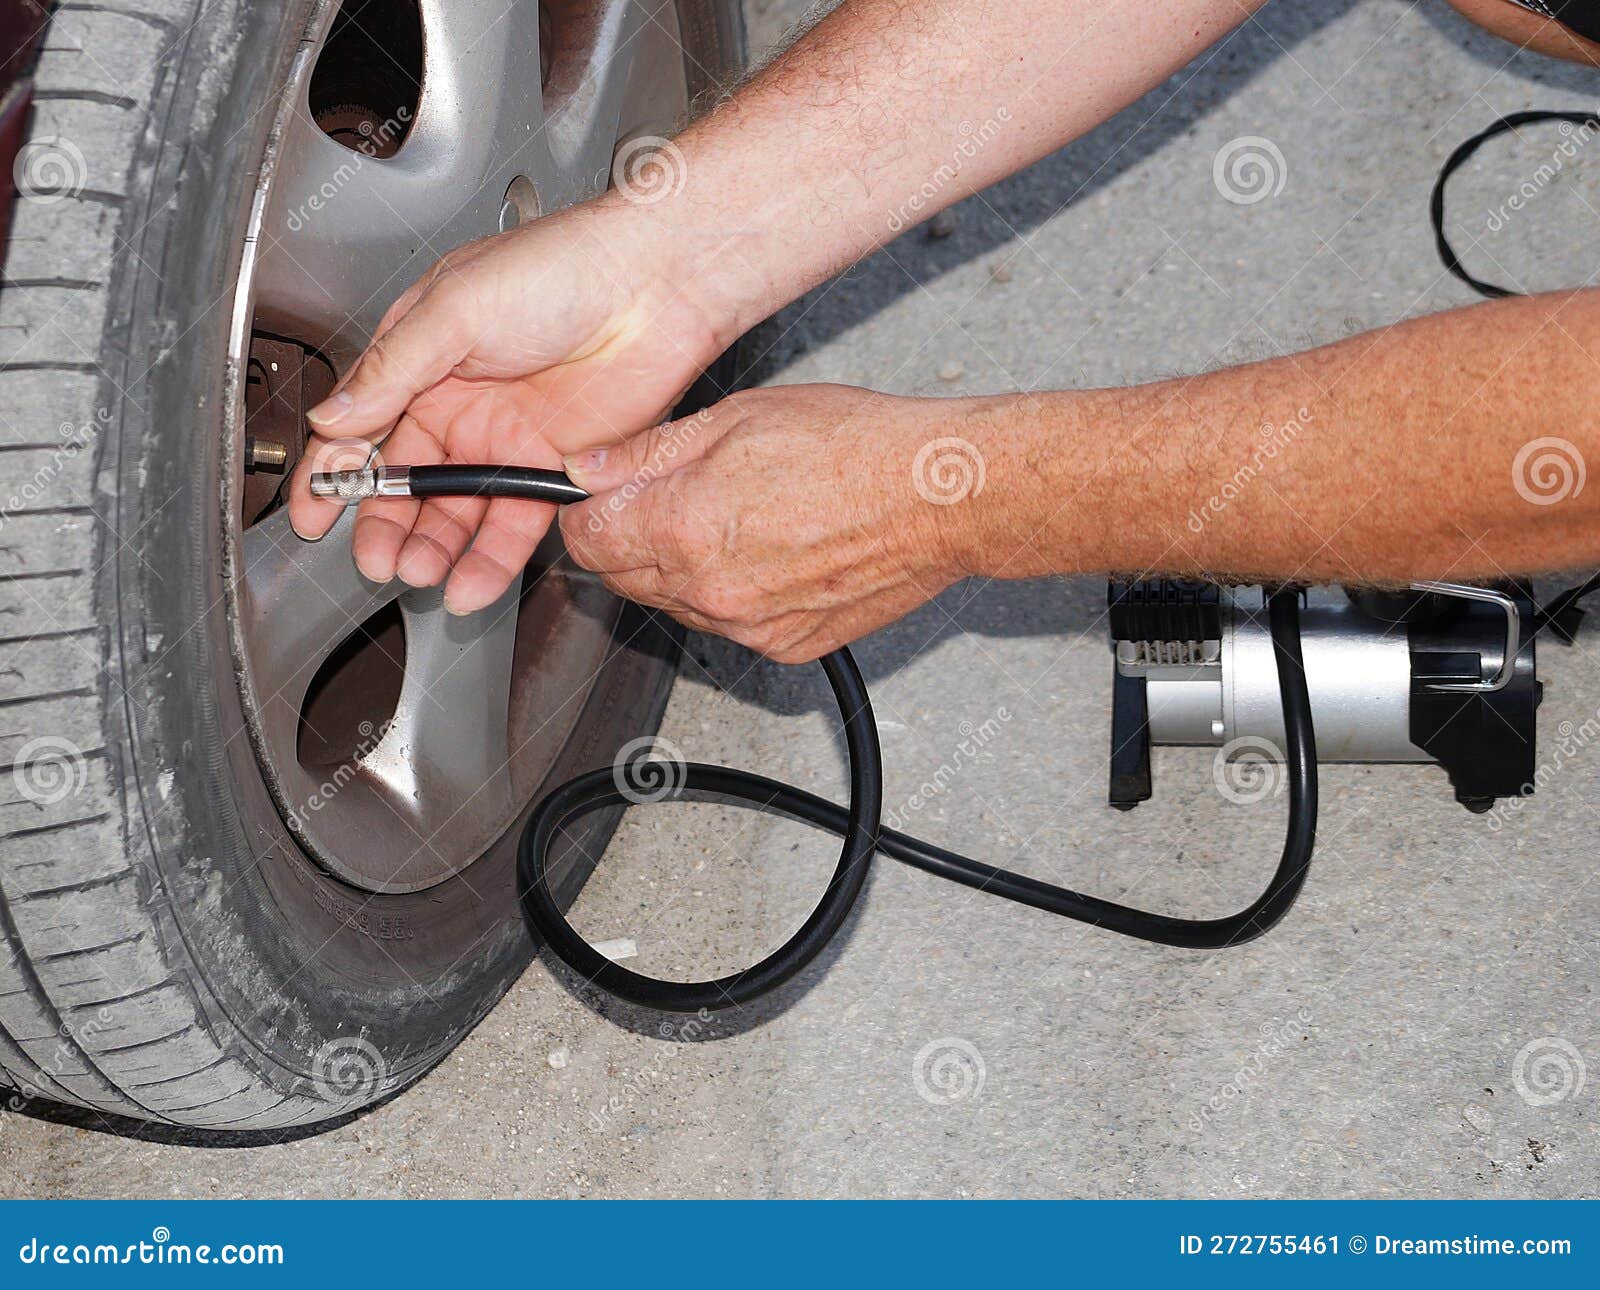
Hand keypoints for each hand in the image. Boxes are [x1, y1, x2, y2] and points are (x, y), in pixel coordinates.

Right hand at [286, 196, 734, 612]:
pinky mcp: (556, 467)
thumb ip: (391, 371)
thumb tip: (333, 418)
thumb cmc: (560, 267)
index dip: (332, 477)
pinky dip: (491, 560)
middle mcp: (461, 404)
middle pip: (407, 483)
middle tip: (374, 561)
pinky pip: (516, 524)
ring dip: (434, 548)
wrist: (653, 285)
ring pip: (458, 511)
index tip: (312, 519)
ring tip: (419, 574)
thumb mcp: (452, 308)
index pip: (361, 428)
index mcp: (421, 360)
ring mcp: (507, 438)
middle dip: (385, 526)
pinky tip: (470, 584)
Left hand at [560, 384, 983, 661]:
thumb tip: (590, 467)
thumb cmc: (855, 447)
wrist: (938, 498)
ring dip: (681, 570)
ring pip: (675, 605)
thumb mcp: (737, 418)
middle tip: (669, 500)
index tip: (599, 497)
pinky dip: (733, 595)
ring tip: (735, 519)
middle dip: (629, 540)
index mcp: (683, 525)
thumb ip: (651, 452)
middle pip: (622, 579)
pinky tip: (770, 552)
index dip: (585, 513)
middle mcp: (708, 588)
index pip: (586, 540)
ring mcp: (748, 626)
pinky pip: (731, 627)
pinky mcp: (785, 645)